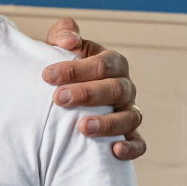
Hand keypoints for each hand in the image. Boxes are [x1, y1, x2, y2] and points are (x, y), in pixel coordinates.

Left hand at [39, 19, 144, 160]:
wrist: (65, 97)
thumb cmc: (64, 71)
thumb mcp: (60, 48)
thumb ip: (63, 35)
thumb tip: (69, 40)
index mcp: (112, 63)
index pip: (101, 64)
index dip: (75, 69)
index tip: (47, 76)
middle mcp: (124, 87)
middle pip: (116, 89)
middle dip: (87, 94)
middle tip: (59, 99)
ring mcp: (129, 111)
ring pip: (130, 117)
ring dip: (108, 123)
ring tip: (83, 128)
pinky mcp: (130, 135)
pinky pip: (139, 143)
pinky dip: (131, 147)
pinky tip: (114, 151)